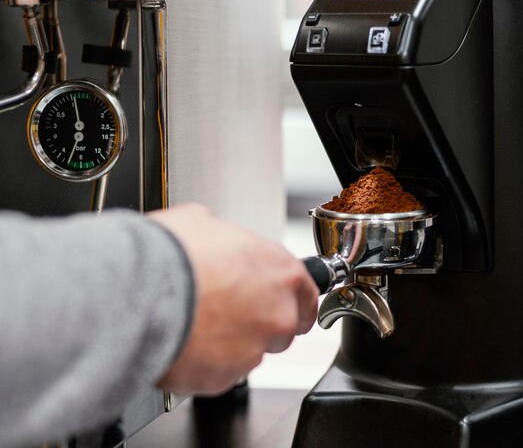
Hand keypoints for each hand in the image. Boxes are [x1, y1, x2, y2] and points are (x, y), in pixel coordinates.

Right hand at [148, 204, 317, 394]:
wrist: (135, 293)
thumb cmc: (170, 255)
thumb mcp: (204, 223)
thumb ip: (227, 241)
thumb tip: (217, 241)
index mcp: (282, 274)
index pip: (307, 294)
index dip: (291, 299)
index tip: (284, 303)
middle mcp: (276, 317)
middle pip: (281, 328)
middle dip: (258, 322)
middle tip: (224, 310)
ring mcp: (251, 352)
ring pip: (248, 354)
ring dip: (229, 344)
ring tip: (195, 323)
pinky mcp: (222, 380)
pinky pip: (218, 374)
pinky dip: (203, 364)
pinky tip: (182, 341)